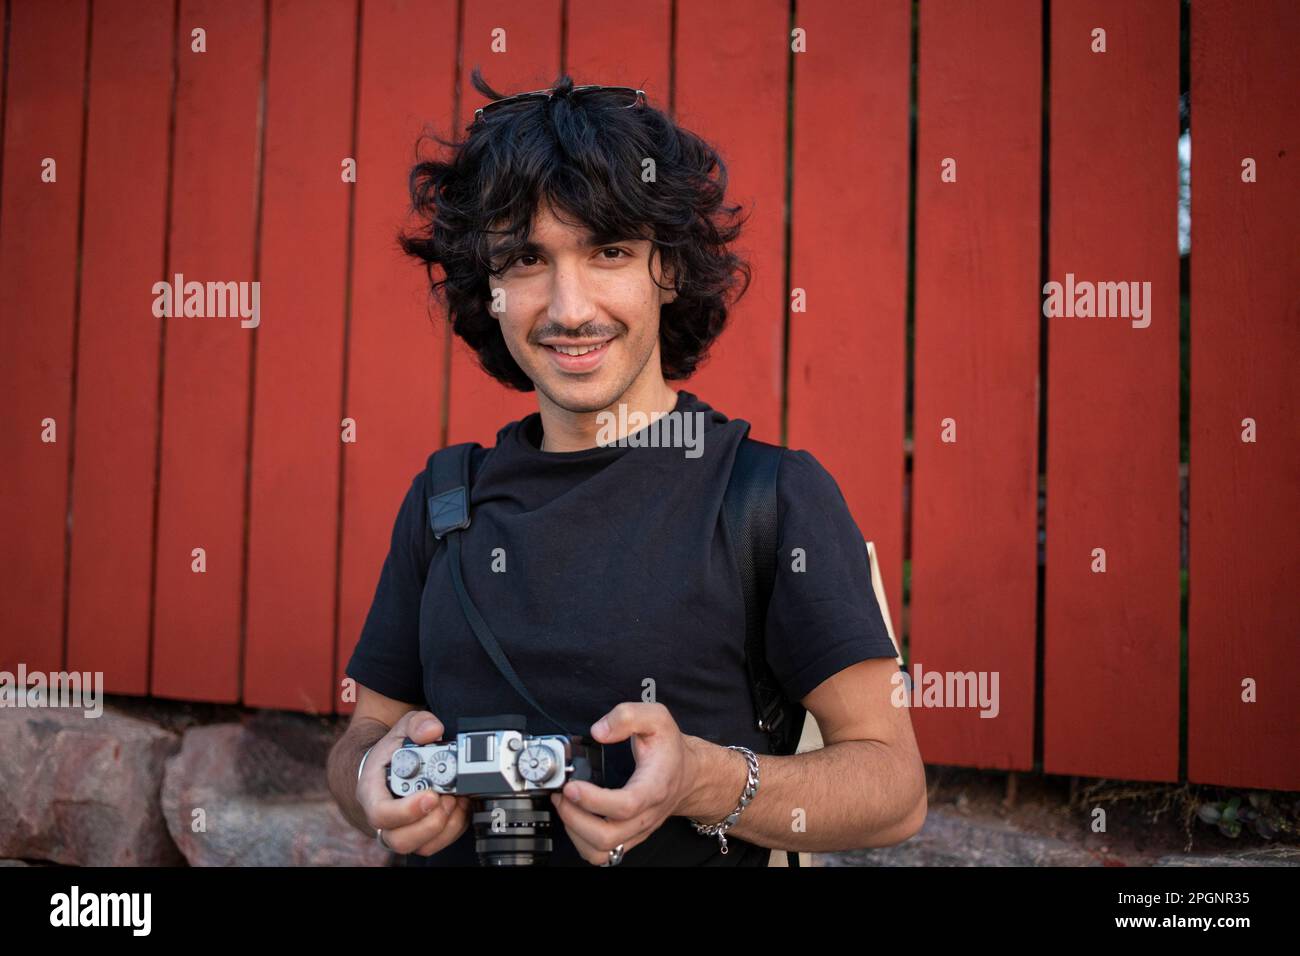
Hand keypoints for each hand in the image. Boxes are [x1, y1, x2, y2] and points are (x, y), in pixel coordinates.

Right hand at [357, 710, 470, 855]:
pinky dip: (455, 828)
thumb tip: (432, 731)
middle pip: (400, 839)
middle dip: (430, 823)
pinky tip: (460, 805)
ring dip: (445, 827)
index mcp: (372, 793)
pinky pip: (437, 844)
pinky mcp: (420, 835)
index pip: (381, 814)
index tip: (431, 795)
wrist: (388, 768)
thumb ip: (417, 724)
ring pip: (420, 847)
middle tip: (448, 798)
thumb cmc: (392, 753)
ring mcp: (402, 830)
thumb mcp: (403, 728)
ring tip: (456, 799)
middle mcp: (384, 819)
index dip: (407, 810)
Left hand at [549, 702, 694, 864]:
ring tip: (565, 805)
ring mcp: (637, 830)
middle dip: (575, 818)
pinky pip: (602, 854)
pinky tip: (575, 817)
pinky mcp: (629, 836)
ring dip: (575, 832)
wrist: (690, 775)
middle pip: (608, 836)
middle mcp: (646, 814)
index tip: (572, 786)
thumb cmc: (670, 749)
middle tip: (563, 793)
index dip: (594, 800)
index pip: (626, 805)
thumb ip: (627, 716)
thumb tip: (599, 731)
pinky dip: (581, 841)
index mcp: (654, 786)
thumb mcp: (657, 718)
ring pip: (602, 851)